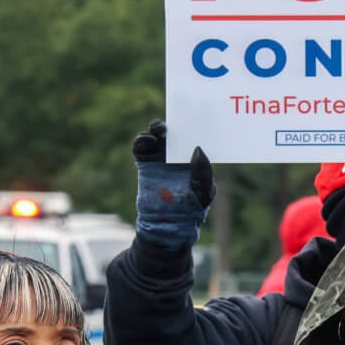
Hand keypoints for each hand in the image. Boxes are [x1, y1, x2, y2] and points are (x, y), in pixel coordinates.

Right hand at [132, 119, 215, 248]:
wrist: (169, 222)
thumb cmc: (192, 208)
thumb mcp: (205, 191)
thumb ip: (204, 172)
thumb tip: (198, 149)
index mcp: (192, 157)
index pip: (191, 136)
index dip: (190, 127)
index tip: (189, 122)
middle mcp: (175, 154)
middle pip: (172, 131)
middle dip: (170, 125)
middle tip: (168, 126)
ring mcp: (159, 157)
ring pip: (155, 135)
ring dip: (155, 128)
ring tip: (158, 133)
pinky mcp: (144, 162)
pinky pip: (140, 147)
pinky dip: (141, 140)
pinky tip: (148, 141)